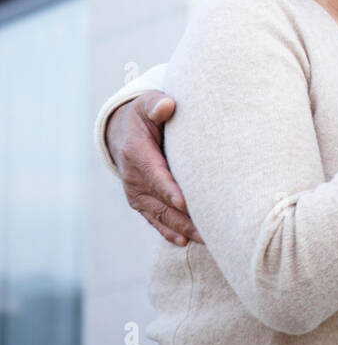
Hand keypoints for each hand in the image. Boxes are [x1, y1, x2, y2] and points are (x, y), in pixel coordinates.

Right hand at [106, 93, 201, 246]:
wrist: (121, 132)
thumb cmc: (143, 115)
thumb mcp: (146, 103)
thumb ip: (156, 104)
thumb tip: (167, 106)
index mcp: (136, 152)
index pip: (154, 173)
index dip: (168, 189)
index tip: (185, 202)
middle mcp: (133, 177)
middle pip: (159, 201)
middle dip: (182, 216)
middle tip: (208, 228)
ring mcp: (135, 192)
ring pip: (159, 215)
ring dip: (181, 228)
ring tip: (205, 238)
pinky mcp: (139, 201)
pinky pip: (154, 219)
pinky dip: (168, 232)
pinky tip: (185, 241)